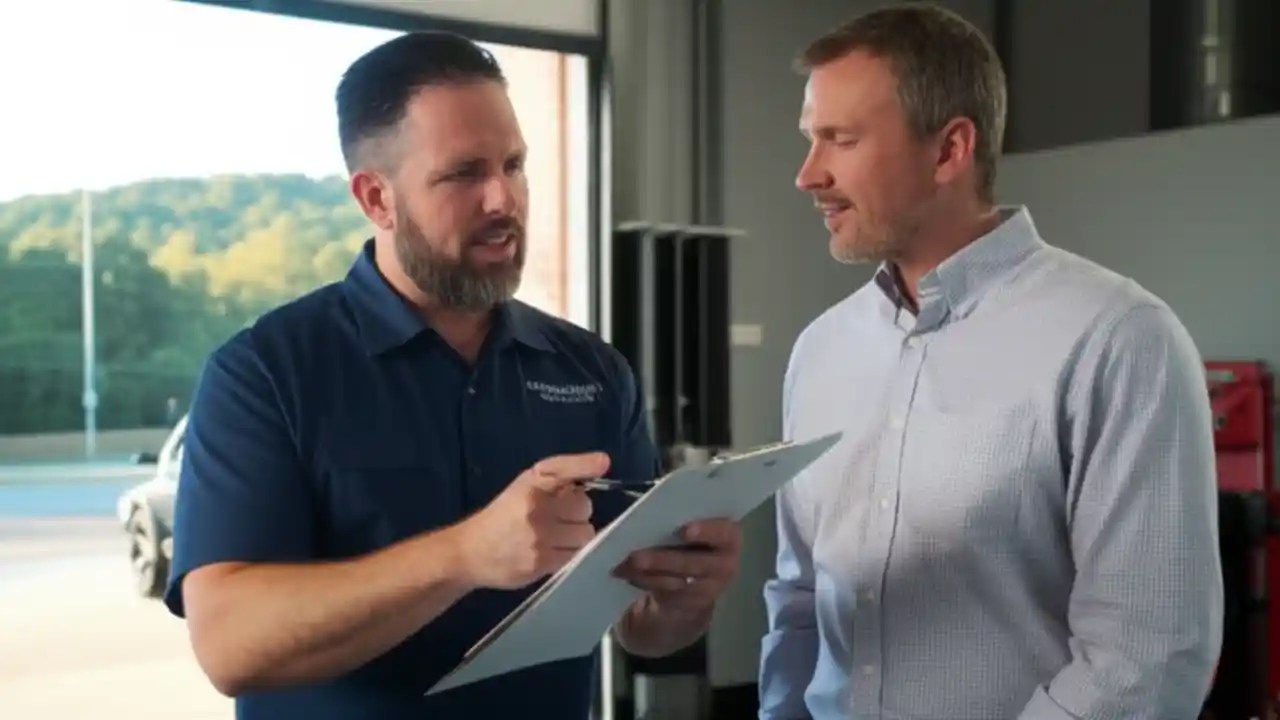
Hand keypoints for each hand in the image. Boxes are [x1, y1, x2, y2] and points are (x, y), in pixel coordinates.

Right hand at [455, 452, 608, 589]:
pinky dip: (570, 553)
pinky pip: (575, 555)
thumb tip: (599, 469)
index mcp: (529, 483)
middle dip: (578, 513)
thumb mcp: (522, 488)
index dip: (584, 465)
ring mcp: (539, 536)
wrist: (469, 552)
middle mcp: (535, 506)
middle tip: (561, 518)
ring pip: (585, 533)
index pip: (562, 469)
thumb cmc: (501, 517)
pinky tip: (553, 551)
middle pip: (584, 507)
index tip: (603, 462)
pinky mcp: (541, 562)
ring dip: (577, 535)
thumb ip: (556, 481)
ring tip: (558, 537)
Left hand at [613, 518, 741, 613]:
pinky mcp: (694, 604)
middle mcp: (726, 563)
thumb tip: (652, 509)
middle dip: (662, 560)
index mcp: (728, 536)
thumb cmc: (691, 538)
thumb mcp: (693, 524)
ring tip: (624, 566)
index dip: (706, 531)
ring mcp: (711, 587)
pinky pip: (668, 594)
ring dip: (648, 574)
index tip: (683, 530)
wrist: (698, 576)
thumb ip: (681, 516)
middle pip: (695, 563)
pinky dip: (645, 583)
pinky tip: (628, 576)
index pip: (724, 532)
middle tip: (635, 557)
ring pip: (678, 582)